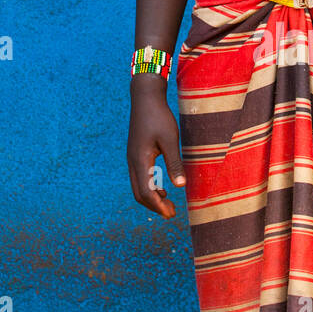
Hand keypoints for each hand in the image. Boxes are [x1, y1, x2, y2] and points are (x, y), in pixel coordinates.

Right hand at [127, 79, 186, 218]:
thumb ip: (174, 163)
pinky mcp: (135, 154)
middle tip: (171, 214)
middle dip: (154, 206)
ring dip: (152, 198)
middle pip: (139, 193)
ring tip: (168, 204)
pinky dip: (150, 187)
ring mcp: (132, 158)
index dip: (158, 206)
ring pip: (138, 186)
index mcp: (140, 160)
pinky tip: (163, 188)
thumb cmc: (159, 117)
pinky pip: (139, 177)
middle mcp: (132, 162)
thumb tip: (180, 187)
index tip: (171, 214)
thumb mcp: (170, 140)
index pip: (146, 191)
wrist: (145, 98)